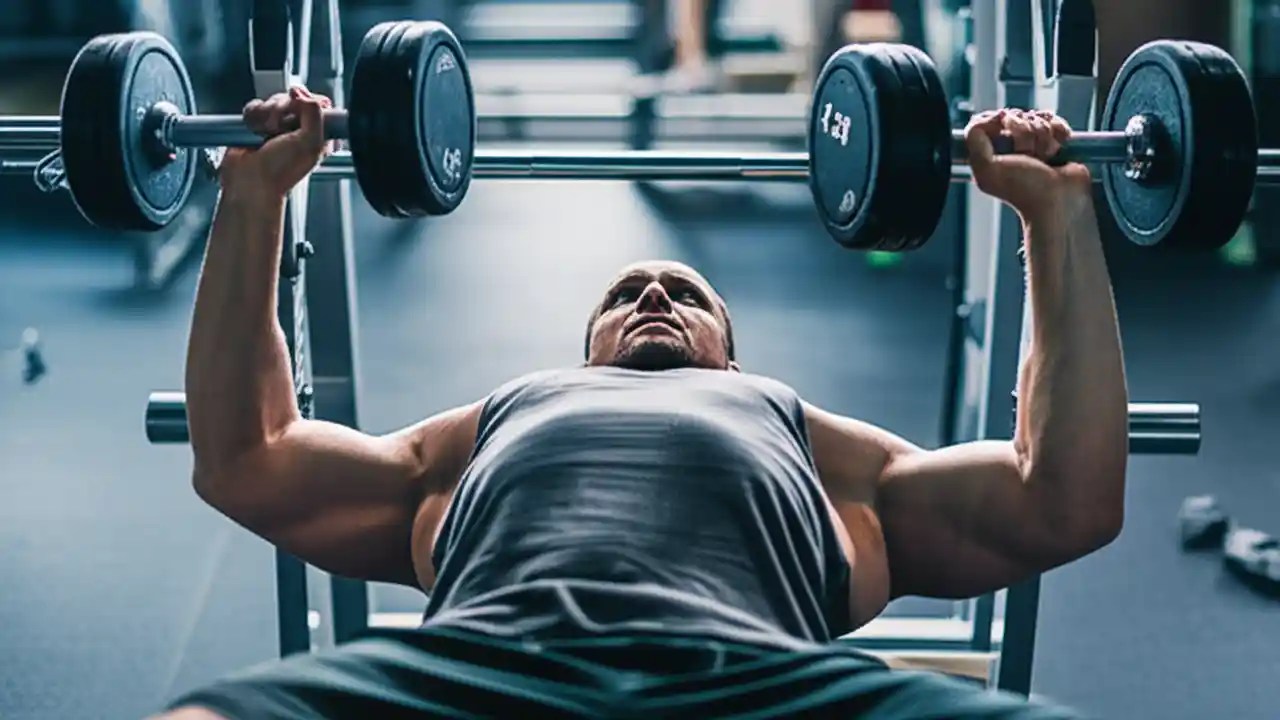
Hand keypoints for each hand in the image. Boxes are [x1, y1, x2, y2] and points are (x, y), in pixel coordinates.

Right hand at [219, 86, 332, 198]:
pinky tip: (254, 131)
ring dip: (266, 114)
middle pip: (294, 98)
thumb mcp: (310, 142)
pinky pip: (257, 106)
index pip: (320, 103)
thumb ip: (315, 113)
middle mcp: (301, 130)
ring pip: (274, 100)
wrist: (248, 180)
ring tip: (265, 132)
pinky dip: (253, 116)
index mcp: (320, 136)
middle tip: (278, 128)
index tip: (298, 108)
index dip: (307, 102)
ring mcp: (280, 127)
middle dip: (282, 109)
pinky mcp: (260, 125)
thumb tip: (304, 95)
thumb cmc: (280, 171)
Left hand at [965, 108, 1091, 220]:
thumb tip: (992, 115)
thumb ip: (974, 138)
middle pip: (1016, 115)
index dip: (1001, 120)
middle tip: (1028, 155)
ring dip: (1043, 136)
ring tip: (1043, 158)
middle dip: (1024, 132)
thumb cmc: (1025, 189)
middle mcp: (1011, 146)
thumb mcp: (986, 168)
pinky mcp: (1055, 141)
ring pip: (1037, 117)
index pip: (991, 118)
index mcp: (991, 152)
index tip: (1006, 132)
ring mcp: (1034, 143)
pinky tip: (1056, 151)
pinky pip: (1056, 120)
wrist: (1060, 199)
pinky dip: (1059, 133)